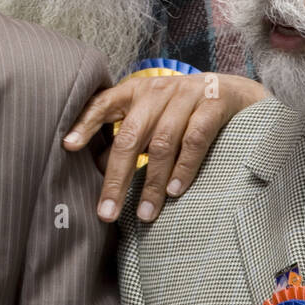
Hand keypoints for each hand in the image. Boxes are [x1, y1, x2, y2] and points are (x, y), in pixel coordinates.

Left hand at [64, 72, 266, 223]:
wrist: (237, 91)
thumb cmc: (185, 111)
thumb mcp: (154, 116)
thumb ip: (129, 136)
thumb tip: (95, 166)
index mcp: (137, 91)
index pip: (104, 103)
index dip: (85, 123)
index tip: (67, 146)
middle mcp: (158, 90)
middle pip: (130, 135)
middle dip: (117, 177)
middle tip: (106, 212)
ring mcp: (187, 95)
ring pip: (162, 143)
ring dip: (152, 183)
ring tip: (144, 214)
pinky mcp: (214, 105)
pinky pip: (195, 140)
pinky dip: (184, 168)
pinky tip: (176, 192)